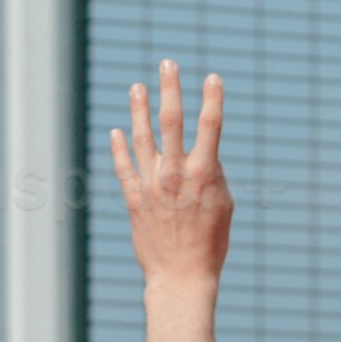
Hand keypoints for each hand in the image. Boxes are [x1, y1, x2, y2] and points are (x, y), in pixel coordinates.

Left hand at [111, 61, 229, 286]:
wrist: (181, 277)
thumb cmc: (210, 244)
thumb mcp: (224, 206)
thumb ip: (213, 175)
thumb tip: (203, 155)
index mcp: (204, 173)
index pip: (210, 126)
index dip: (213, 99)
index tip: (213, 77)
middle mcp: (175, 174)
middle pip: (172, 121)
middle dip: (171, 88)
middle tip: (168, 63)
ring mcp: (152, 184)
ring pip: (142, 138)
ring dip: (139, 109)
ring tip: (137, 87)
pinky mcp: (134, 199)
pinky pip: (123, 167)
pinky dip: (119, 147)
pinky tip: (116, 131)